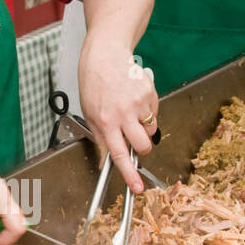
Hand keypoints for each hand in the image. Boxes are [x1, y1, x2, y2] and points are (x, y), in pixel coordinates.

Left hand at [78, 32, 158, 193]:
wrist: (106, 56)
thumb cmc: (94, 84)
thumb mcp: (90, 114)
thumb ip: (101, 139)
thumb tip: (106, 162)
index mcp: (105, 121)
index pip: (119, 154)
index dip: (129, 174)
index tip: (137, 188)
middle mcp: (123, 113)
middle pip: (143, 146)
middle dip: (142, 150)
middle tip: (135, 141)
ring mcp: (139, 103)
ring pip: (151, 130)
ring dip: (144, 129)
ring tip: (130, 113)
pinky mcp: (150, 93)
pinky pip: (154, 113)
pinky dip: (147, 112)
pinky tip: (134, 100)